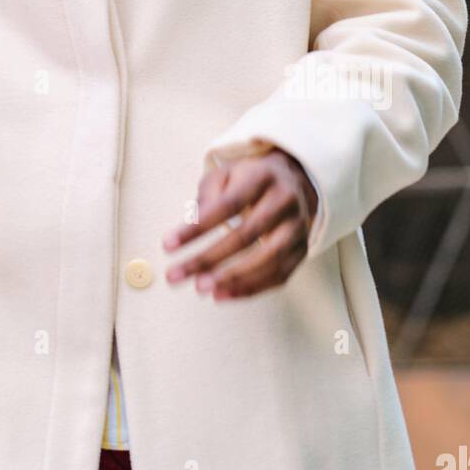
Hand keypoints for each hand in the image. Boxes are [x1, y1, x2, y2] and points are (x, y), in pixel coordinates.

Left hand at [162, 148, 318, 299]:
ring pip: (268, 258)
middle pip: (247, 234)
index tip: (167, 245)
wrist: (292, 182)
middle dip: (209, 258)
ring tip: (200, 289)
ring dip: (232, 278)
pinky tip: (223, 295)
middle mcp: (285, 201)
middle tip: (177, 275)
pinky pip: (279, 276)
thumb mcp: (224, 175)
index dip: (198, 226)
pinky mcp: (302, 250)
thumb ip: (207, 196)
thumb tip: (191, 226)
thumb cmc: (247, 180)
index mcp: (262, 176)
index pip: (227, 204)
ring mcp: (298, 227)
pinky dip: (250, 289)